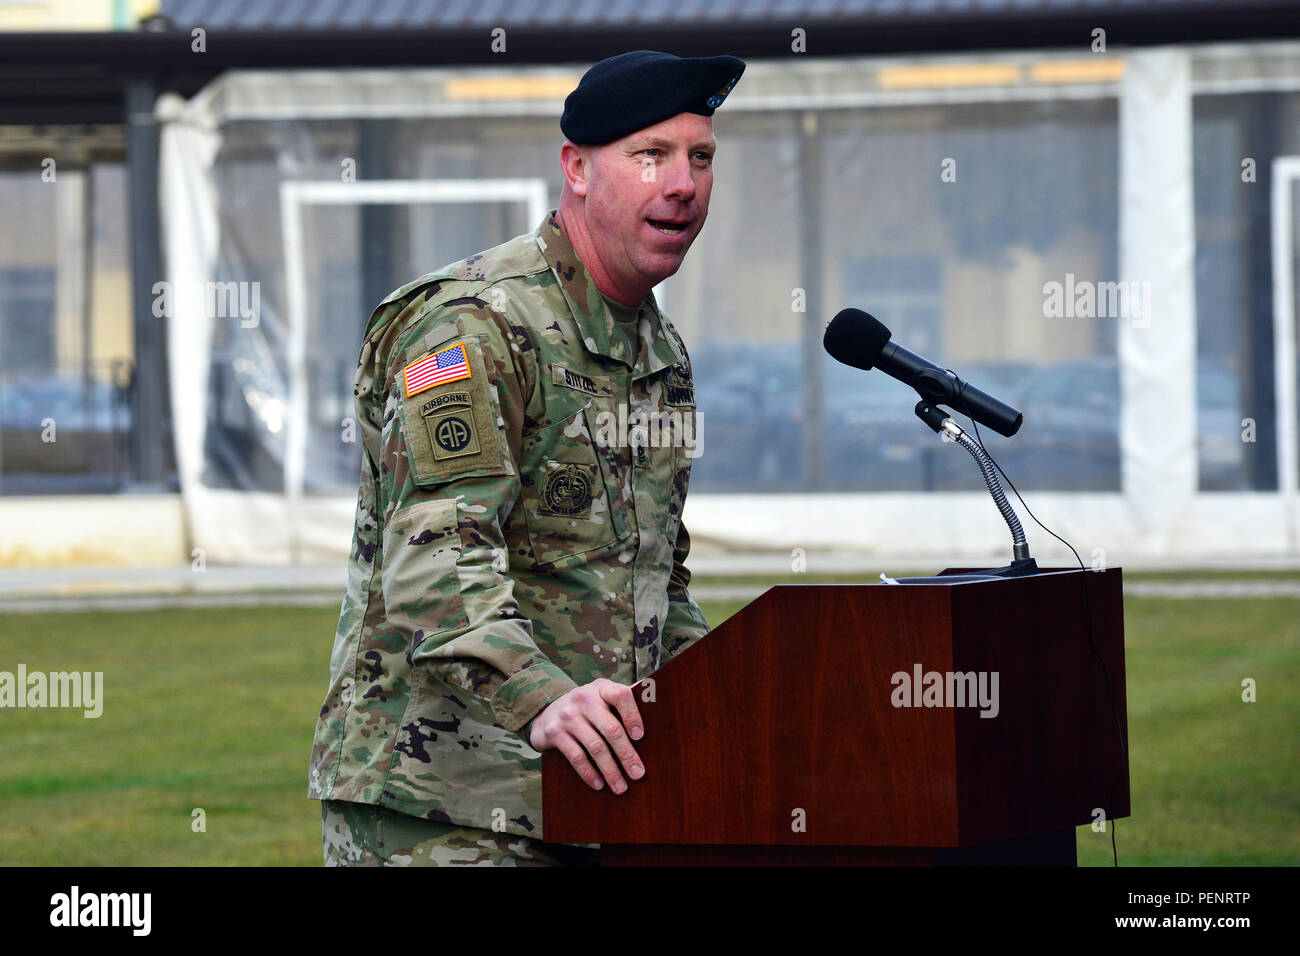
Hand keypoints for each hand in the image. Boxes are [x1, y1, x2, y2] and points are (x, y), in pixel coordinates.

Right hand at [528, 678, 644, 793]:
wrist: (546, 713)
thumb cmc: (586, 709)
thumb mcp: (601, 697)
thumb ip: (622, 702)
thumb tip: (654, 707)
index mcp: (601, 688)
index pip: (621, 695)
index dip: (633, 716)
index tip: (641, 737)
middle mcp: (583, 698)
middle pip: (611, 728)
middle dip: (627, 754)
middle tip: (638, 774)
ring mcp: (568, 715)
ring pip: (595, 746)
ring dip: (610, 770)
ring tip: (620, 786)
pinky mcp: (554, 732)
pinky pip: (576, 756)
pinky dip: (589, 773)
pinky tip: (599, 784)